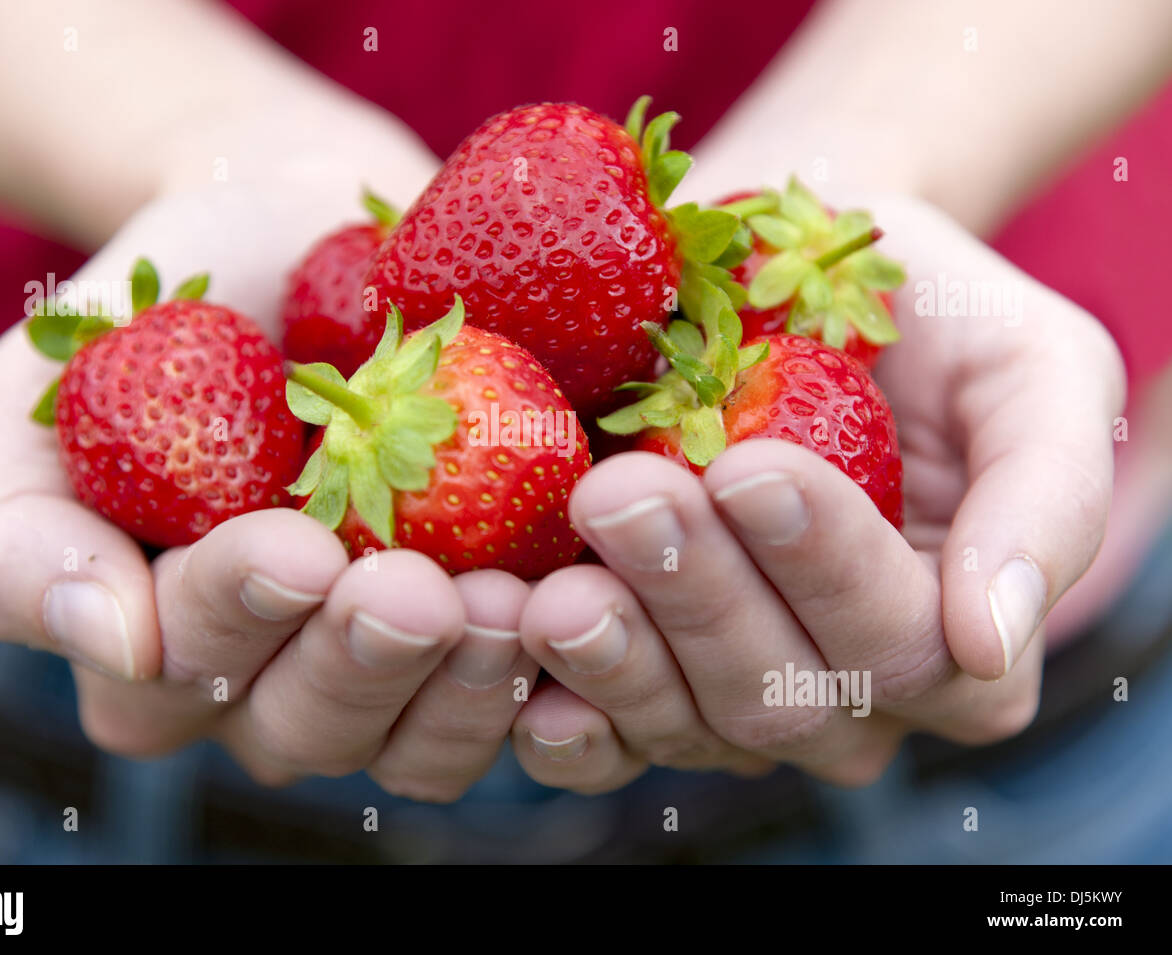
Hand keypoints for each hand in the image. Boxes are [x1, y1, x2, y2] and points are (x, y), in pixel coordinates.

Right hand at [0, 172, 537, 801]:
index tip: (297, 542)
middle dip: (363, 664)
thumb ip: (22, 534)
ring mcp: (395, 669)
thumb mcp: (47, 397)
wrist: (313, 234)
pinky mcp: (493, 633)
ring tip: (511, 605)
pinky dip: (563, 675)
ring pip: (420, 747)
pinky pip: (530, 704)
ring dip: (465, 690)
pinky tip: (586, 607)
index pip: (179, 673)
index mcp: (163, 641)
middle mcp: (276, 678)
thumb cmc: (171, 311)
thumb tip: (115, 645)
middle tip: (419, 592)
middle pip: (308, 729)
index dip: (234, 618)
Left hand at [507, 194, 1124, 791]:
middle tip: (620, 497)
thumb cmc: (925, 317)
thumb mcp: (1033, 372)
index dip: (828, 567)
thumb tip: (991, 640)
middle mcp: (846, 694)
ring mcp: (733, 695)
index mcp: (953, 638)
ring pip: (685, 721)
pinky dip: (560, 714)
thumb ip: (1046, 501)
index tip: (751, 467)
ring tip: (556, 588)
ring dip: (617, 656)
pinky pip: (603, 740)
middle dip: (697, 596)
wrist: (793, 277)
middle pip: (780, 696)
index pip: (904, 643)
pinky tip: (517, 669)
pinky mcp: (641, 678)